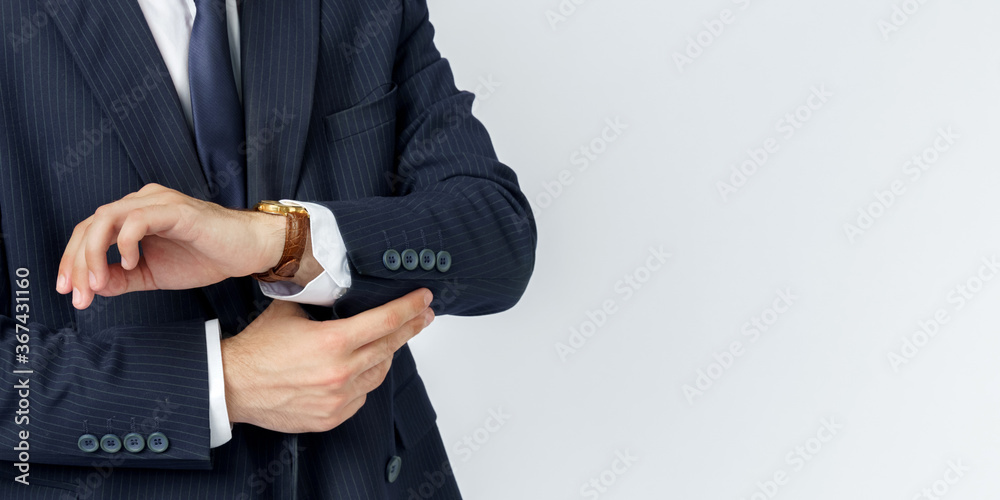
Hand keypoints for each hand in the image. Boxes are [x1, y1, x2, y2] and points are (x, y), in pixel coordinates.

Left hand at [55, 183, 313, 308]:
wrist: (249, 251)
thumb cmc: (208, 256)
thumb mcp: (155, 274)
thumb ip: (123, 279)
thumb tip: (94, 286)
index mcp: (134, 215)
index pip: (89, 232)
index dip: (72, 261)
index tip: (69, 291)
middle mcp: (142, 202)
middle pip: (90, 224)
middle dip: (76, 262)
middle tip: (79, 294)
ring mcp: (158, 203)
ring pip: (106, 218)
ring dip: (93, 254)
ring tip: (98, 282)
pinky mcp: (176, 210)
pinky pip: (137, 220)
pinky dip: (124, 243)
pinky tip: (128, 263)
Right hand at [221, 289, 434, 432]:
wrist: (233, 386)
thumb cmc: (258, 348)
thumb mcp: (292, 310)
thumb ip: (322, 299)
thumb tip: (341, 283)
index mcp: (333, 342)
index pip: (386, 321)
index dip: (410, 308)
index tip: (424, 299)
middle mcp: (341, 372)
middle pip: (390, 346)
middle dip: (411, 327)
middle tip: (424, 316)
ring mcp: (339, 398)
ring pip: (379, 372)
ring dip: (386, 354)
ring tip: (388, 340)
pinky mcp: (332, 416)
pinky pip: (362, 395)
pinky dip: (364, 379)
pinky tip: (360, 368)